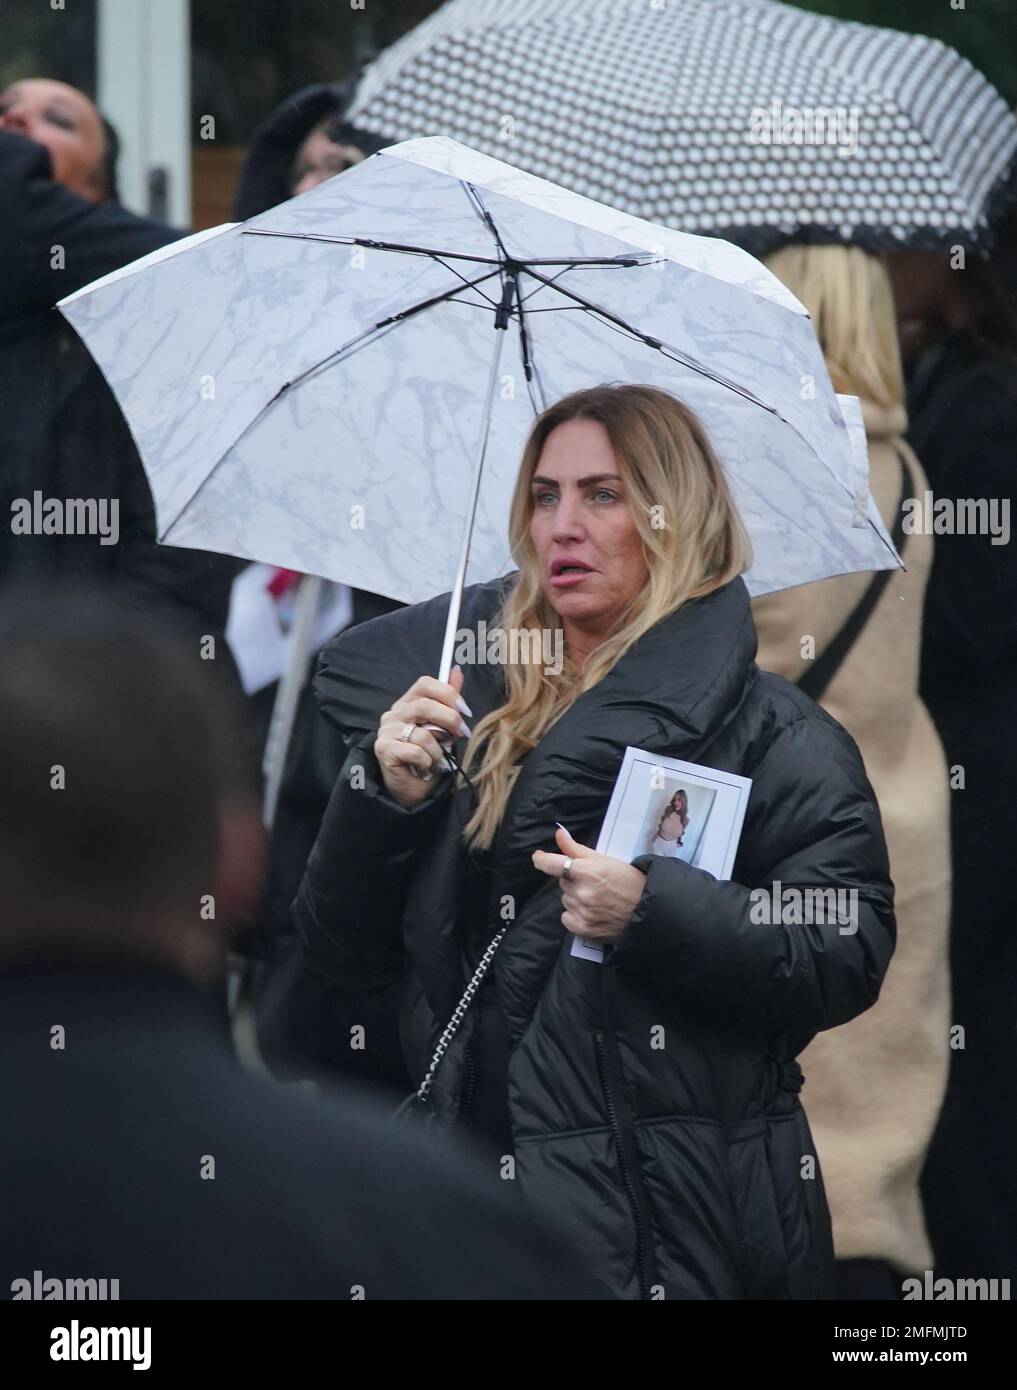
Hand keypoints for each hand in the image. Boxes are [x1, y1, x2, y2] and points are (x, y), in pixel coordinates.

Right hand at [374, 667, 471, 807]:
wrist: (413, 789)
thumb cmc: (428, 756)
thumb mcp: (442, 726)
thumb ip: (448, 699)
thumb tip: (457, 669)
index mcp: (407, 703)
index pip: (425, 683)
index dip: (447, 693)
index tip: (464, 710)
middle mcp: (393, 713)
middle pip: (425, 705)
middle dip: (449, 720)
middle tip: (461, 734)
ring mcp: (386, 731)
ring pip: (423, 733)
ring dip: (438, 750)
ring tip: (436, 759)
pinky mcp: (383, 748)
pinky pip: (416, 751)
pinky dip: (426, 761)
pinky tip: (423, 766)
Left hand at [532, 826, 646, 943]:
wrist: (648, 912)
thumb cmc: (629, 881)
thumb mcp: (606, 860)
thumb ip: (577, 849)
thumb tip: (558, 834)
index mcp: (588, 871)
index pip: (553, 864)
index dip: (542, 860)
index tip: (538, 858)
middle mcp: (583, 892)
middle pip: (563, 882)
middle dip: (573, 880)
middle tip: (594, 882)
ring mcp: (582, 913)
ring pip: (566, 899)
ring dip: (576, 897)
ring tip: (598, 899)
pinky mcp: (584, 929)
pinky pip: (566, 918)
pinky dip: (574, 915)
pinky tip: (592, 912)